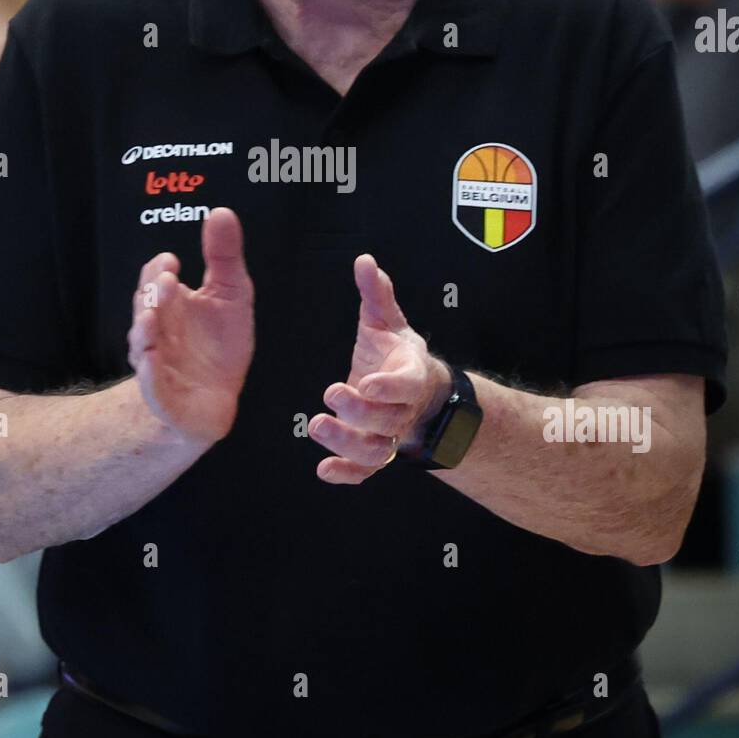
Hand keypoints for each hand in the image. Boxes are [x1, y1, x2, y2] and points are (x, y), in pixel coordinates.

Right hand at [127, 207, 253, 449]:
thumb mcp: (230, 294)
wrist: (212, 401)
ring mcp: (155, 362)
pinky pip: (150, 384)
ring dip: (144, 330)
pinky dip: (149, 374)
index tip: (173, 261)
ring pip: (143, 344)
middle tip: (167, 282)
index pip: (155, 280)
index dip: (160, 270)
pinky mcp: (161, 395)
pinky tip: (151, 361)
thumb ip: (223, 255)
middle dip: (153, 295)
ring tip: (149, 318)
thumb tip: (222, 212)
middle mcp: (157, 330)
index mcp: (170, 304)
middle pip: (146, 307)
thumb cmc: (217, 346)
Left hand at [308, 254, 452, 483]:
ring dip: (348, 445)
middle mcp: (402, 410)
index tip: (367, 381)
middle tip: (332, 395)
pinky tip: (323, 471)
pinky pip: (365, 472)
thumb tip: (364, 262)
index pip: (406, 384)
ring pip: (377, 451)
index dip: (390, 386)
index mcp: (410, 374)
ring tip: (319, 427)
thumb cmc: (398, 355)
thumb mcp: (388, 321)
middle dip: (360, 412)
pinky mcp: (375, 453)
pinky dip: (346, 474)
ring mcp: (390, 435)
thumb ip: (376, 294)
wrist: (419, 393)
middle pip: (388, 420)